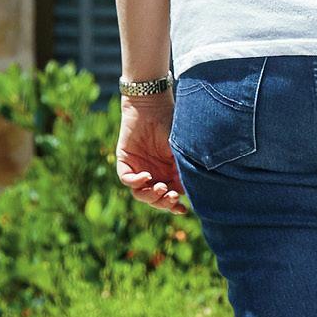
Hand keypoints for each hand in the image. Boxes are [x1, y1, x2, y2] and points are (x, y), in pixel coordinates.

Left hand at [115, 95, 187, 213]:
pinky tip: (146, 177)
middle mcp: (154, 174)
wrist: (152, 106)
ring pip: (141, 193)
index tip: (182, 209)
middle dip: (164, 202)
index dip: (175, 207)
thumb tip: (192, 192)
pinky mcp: (125, 161)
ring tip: (161, 187)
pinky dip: (136, 182)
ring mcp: (139, 168)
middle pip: (156, 199)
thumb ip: (186, 170)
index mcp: (170, 174)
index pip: (171, 197)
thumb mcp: (183, 151)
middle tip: (171, 196)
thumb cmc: (173, 125)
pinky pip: (127, 179)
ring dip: (151, 195)